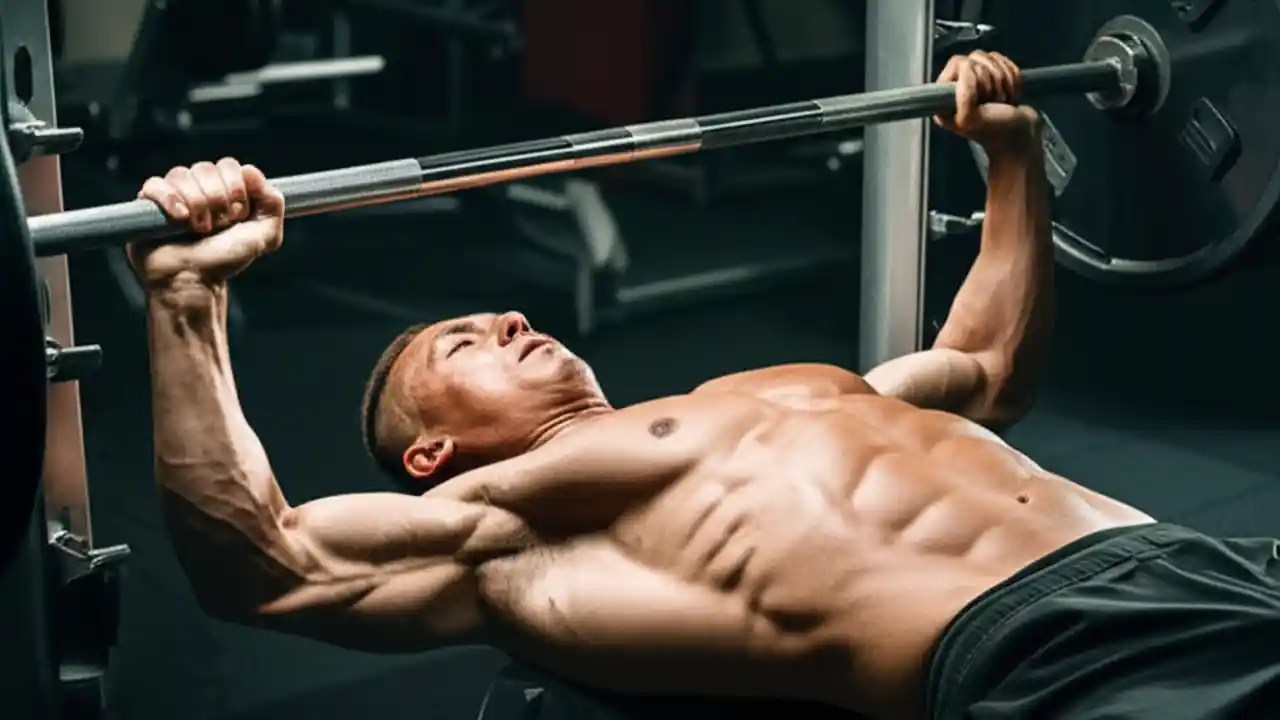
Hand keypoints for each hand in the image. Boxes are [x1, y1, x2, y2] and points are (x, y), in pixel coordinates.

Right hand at [128, 158, 284, 288]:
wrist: (196, 280)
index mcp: (223, 189)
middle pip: (206, 168)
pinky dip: (169, 199)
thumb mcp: (265, 236)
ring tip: (199, 228)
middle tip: (219, 225)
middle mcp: (197, 187)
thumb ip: (272, 205)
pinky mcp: (147, 204)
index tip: (238, 215)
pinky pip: (155, 185)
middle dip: (218, 199)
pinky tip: (180, 218)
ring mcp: (172, 194)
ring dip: (197, 203)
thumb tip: (251, 171)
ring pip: (182, 174)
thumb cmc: (226, 259)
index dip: (236, 188)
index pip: (229, 165)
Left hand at [934, 51, 1038, 151]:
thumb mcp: (971, 118)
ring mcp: (977, 81)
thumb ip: (963, 95)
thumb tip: (967, 67)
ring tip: (1002, 100)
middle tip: (993, 101)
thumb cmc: (996, 131)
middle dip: (992, 80)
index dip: (973, 75)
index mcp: (945, 98)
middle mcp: (958, 88)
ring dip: (1003, 79)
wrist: (1021, 137)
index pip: (957, 63)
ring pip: (991, 57)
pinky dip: (1013, 77)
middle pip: (975, 57)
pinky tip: (1010, 94)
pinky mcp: (995, 77)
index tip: (980, 97)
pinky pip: (1004, 61)